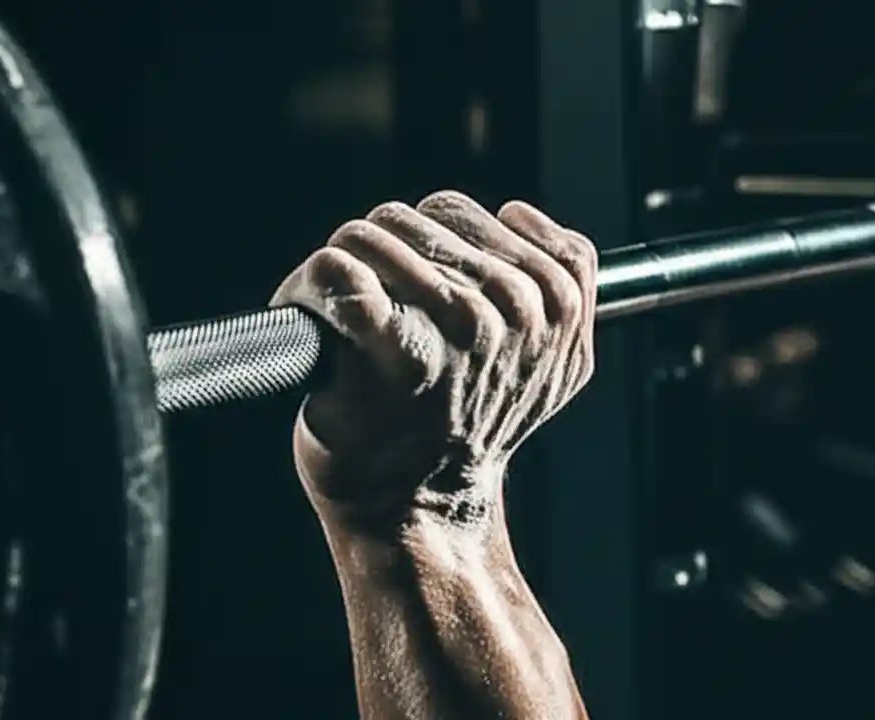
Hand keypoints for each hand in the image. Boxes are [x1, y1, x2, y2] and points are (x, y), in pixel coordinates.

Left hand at [272, 192, 596, 535]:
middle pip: (430, 216)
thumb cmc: (471, 433)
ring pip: (378, 231)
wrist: (420, 509)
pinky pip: (340, 267)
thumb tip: (523, 218)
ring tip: (345, 314)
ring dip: (348, 263)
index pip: (495, 216)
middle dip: (394, 250)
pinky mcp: (392, 347)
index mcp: (557, 307)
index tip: (427, 281)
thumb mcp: (557, 371)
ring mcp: (456, 326)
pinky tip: (312, 314)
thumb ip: (565, 291)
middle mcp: (514, 311)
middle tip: (379, 304)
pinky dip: (309, 285)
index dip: (451, 243)